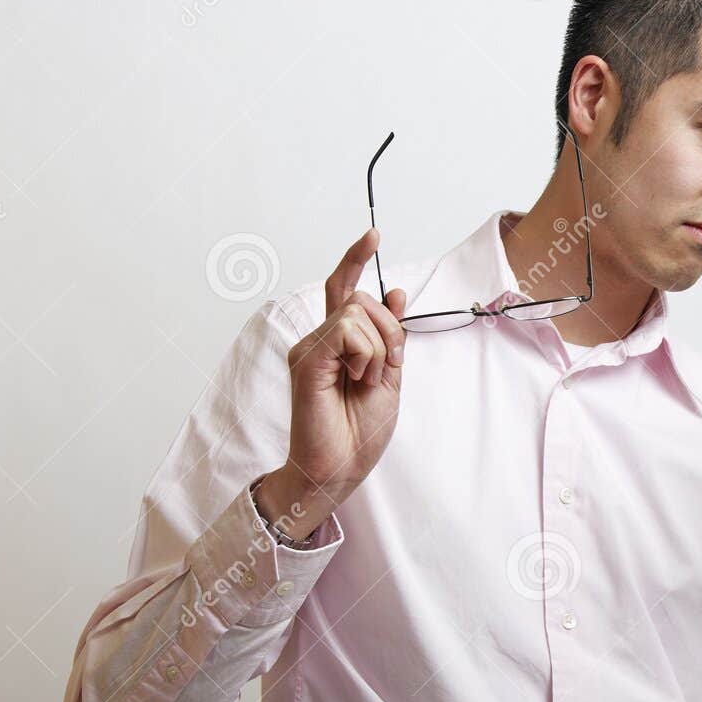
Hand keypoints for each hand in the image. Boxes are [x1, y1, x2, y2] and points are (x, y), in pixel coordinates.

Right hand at [256, 229, 407, 539]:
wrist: (341, 467)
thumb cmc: (360, 430)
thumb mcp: (390, 376)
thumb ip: (391, 336)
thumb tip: (395, 292)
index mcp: (338, 343)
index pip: (344, 290)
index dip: (357, 259)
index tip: (374, 234)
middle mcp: (318, 340)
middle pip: (361, 299)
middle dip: (389, 330)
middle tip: (383, 371)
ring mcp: (309, 348)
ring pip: (357, 314)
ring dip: (378, 350)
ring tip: (364, 383)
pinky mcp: (306, 360)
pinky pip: (347, 332)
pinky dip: (365, 355)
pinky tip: (356, 379)